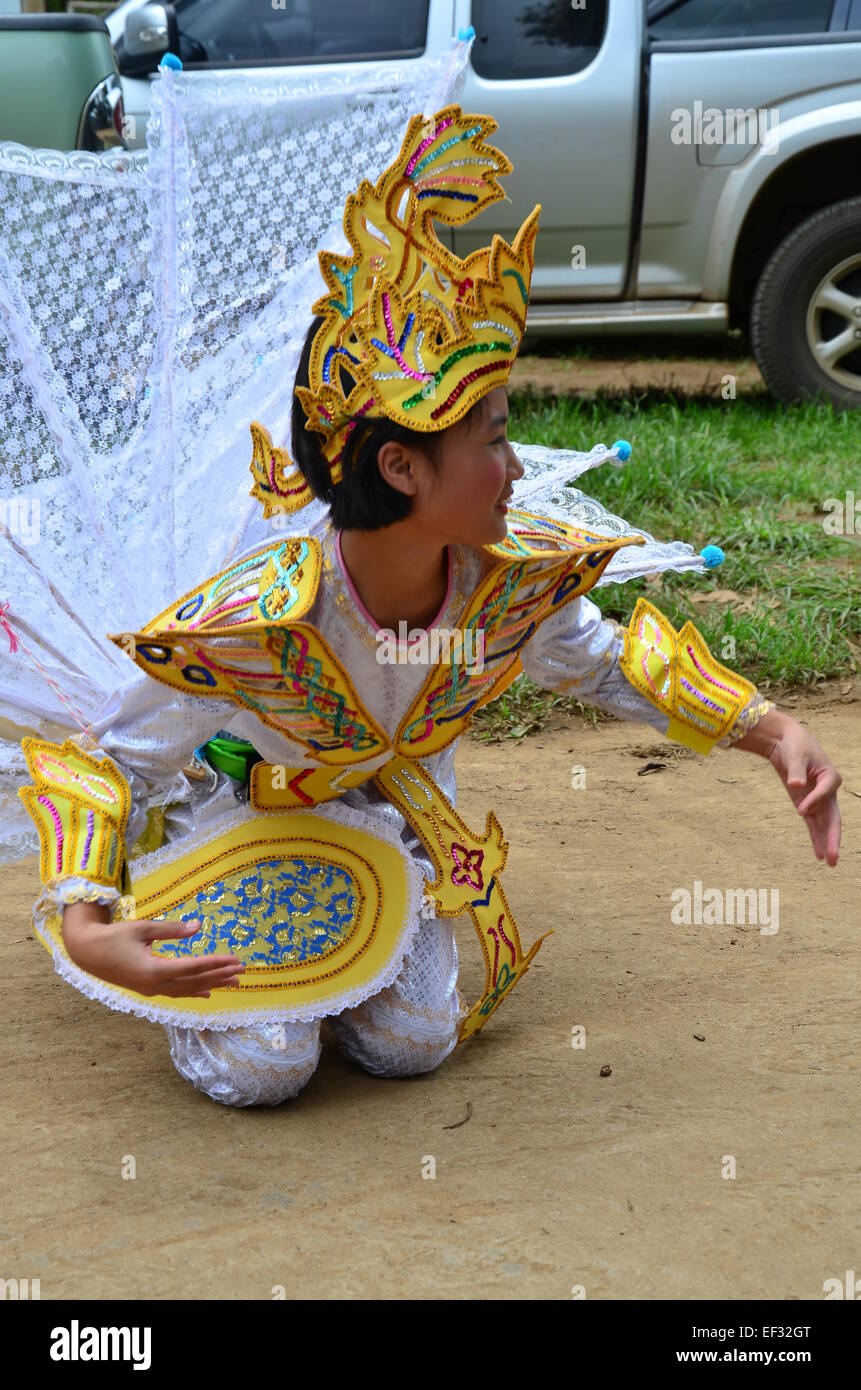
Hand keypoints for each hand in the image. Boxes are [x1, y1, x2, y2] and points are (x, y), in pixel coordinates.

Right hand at [62, 901, 244, 997]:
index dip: (216, 964)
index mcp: (154, 969)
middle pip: (194, 982)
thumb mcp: (142, 928)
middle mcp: (155, 984)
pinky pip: (177, 993)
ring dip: (211, 985)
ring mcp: (151, 990)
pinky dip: (194, 992)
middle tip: (242, 971)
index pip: (193, 968)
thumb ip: (171, 929)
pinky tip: (207, 993)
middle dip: (220, 976)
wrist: (88, 953)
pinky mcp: (148, 989)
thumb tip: (198, 926)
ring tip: (233, 982)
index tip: (235, 960)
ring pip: (187, 990)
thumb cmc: (114, 937)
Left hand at [732, 708, 841, 865]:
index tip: (800, 809)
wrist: (785, 742)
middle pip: (833, 817)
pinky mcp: (806, 803)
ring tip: (829, 863)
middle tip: (833, 858)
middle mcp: (828, 791)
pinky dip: (816, 838)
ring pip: (825, 824)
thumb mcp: (795, 755)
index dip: (813, 803)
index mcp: (830, 777)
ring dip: (826, 843)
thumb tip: (795, 785)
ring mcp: (817, 799)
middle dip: (833, 838)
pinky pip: (813, 824)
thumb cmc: (794, 745)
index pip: (825, 794)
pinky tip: (818, 854)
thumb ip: (796, 771)